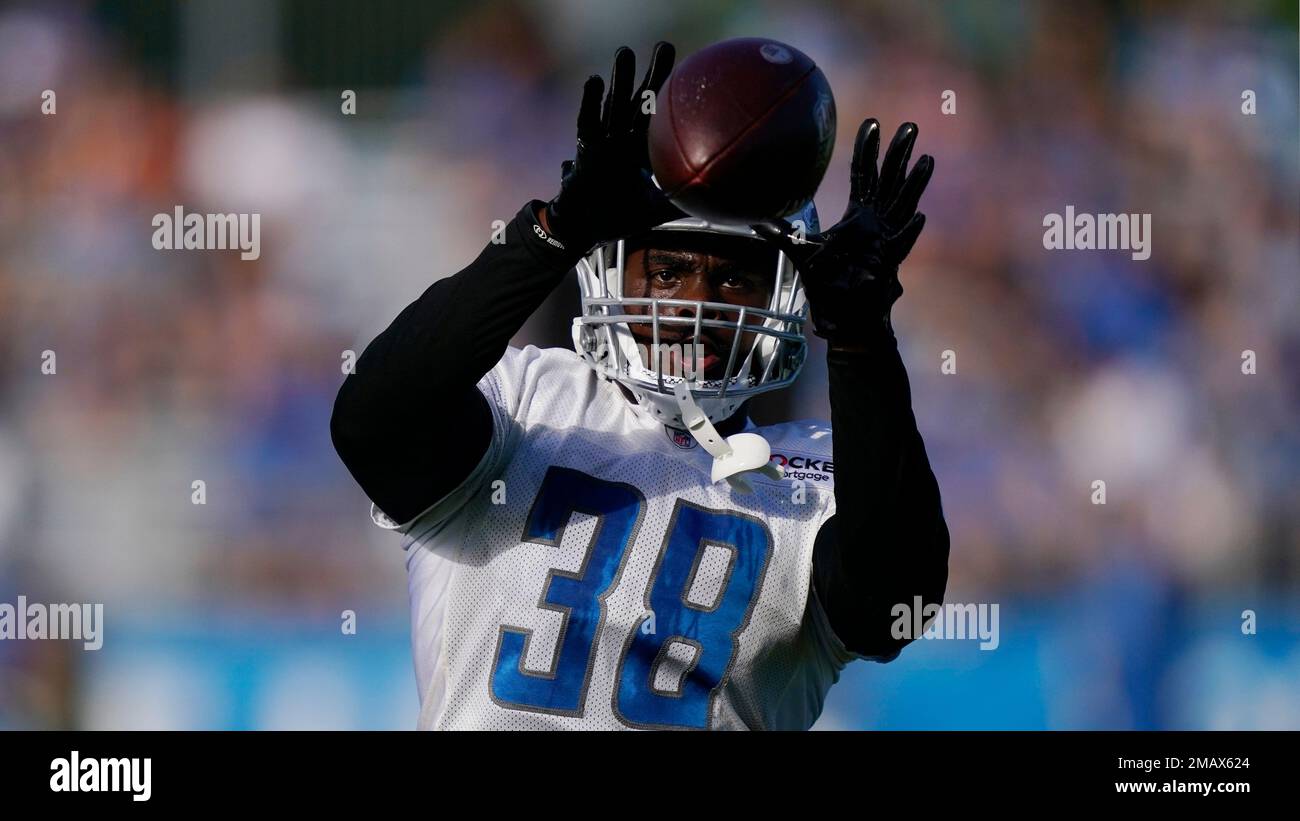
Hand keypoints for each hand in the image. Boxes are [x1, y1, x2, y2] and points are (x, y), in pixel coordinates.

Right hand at [545, 43, 684, 253]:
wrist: (585, 229)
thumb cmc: (617, 217)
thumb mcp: (654, 210)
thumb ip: (679, 204)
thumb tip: (712, 206)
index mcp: (640, 150)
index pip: (659, 116)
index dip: (671, 95)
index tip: (688, 72)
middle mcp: (623, 140)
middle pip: (640, 101)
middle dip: (652, 74)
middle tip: (665, 46)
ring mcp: (604, 142)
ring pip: (614, 105)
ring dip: (620, 79)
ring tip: (625, 51)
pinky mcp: (585, 151)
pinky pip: (588, 123)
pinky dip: (590, 102)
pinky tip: (595, 80)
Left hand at [753, 119, 932, 344]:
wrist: (843, 316)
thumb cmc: (827, 284)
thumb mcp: (801, 251)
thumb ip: (784, 234)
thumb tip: (756, 222)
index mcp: (858, 217)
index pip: (863, 175)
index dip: (867, 150)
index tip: (871, 123)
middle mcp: (876, 223)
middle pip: (890, 180)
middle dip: (899, 154)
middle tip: (910, 125)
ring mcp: (885, 240)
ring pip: (903, 205)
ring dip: (913, 183)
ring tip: (925, 159)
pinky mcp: (886, 261)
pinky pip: (900, 244)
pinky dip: (909, 231)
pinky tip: (919, 216)